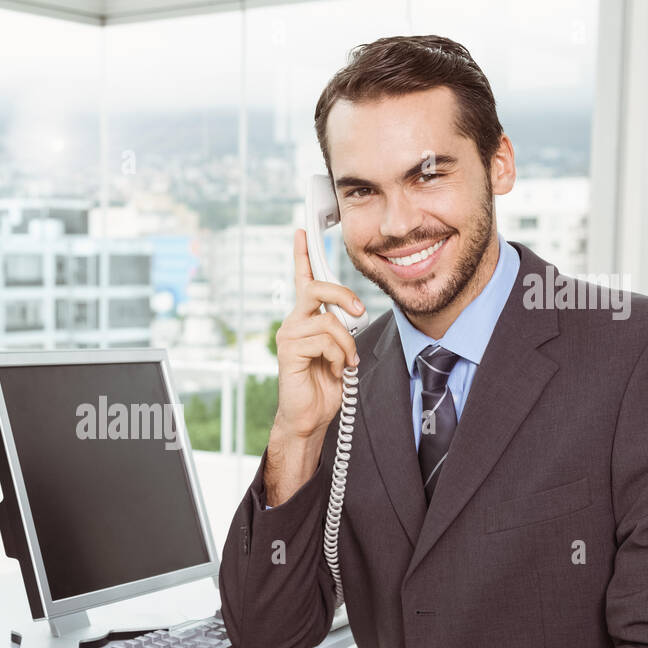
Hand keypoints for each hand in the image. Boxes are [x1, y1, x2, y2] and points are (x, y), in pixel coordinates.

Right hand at [271, 228, 367, 440]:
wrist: (309, 416)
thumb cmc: (324, 385)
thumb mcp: (340, 350)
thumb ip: (342, 328)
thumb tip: (353, 316)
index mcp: (306, 318)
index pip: (303, 279)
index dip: (302, 254)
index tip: (302, 231)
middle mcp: (295, 321)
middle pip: (318, 288)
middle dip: (343, 296)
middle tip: (358, 314)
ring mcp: (290, 334)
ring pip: (329, 321)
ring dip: (347, 345)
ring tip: (345, 363)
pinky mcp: (289, 349)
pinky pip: (325, 340)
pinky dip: (339, 357)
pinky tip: (334, 370)